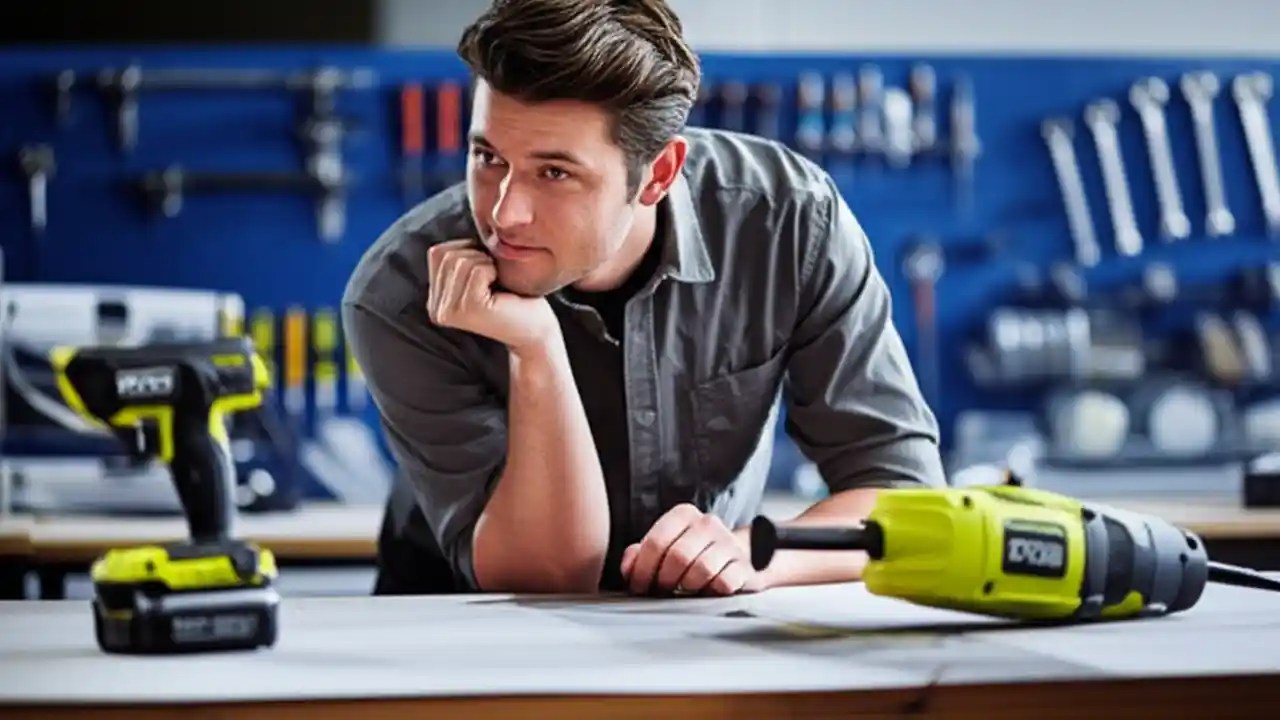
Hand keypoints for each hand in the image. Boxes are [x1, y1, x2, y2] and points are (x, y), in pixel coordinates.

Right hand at [426, 240, 558, 351]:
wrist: (536, 330)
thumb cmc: (515, 298)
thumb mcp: (483, 272)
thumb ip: (462, 255)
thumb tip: (460, 215)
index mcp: (436, 300)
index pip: (437, 252)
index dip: (468, 250)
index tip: (487, 272)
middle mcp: (436, 309)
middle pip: (448, 255)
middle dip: (477, 256)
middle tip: (495, 279)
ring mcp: (450, 312)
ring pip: (462, 260)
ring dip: (488, 264)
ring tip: (497, 285)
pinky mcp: (469, 310)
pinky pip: (478, 269)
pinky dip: (494, 271)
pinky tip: (502, 290)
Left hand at [620, 504, 765, 596]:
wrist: (736, 559)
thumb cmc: (692, 555)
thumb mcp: (663, 549)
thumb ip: (639, 555)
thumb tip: (629, 566)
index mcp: (683, 515)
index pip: (657, 541)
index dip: (643, 569)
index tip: (639, 586)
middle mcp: (708, 523)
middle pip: (678, 556)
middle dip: (664, 580)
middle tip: (661, 590)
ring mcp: (729, 543)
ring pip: (702, 569)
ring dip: (688, 586)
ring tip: (685, 589)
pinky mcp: (745, 565)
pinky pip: (725, 582)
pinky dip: (711, 591)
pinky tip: (707, 590)